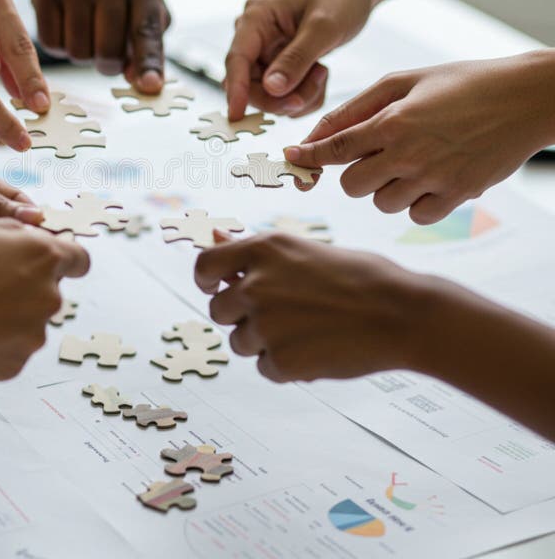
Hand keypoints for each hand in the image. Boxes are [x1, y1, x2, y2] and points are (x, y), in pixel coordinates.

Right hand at [0, 218, 88, 382]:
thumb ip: (11, 229)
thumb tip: (29, 233)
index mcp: (43, 258)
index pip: (80, 260)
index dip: (65, 261)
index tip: (49, 263)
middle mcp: (48, 297)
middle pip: (49, 292)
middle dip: (25, 287)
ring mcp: (33, 335)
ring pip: (29, 322)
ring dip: (8, 316)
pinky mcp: (14, 365)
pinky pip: (10, 349)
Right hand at [33, 0, 169, 92]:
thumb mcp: (147, 1)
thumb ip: (150, 42)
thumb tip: (139, 80)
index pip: (147, 31)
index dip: (149, 63)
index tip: (149, 87)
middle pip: (108, 49)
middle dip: (109, 65)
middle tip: (109, 57)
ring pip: (78, 51)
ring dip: (84, 57)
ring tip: (89, 37)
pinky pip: (51, 42)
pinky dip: (61, 47)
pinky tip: (69, 29)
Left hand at [195, 231, 451, 381]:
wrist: (402, 313)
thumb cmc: (360, 276)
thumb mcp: (304, 250)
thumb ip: (257, 252)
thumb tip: (215, 238)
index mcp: (263, 249)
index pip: (204, 265)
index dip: (207, 281)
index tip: (216, 289)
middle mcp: (256, 284)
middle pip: (218, 310)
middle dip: (240, 317)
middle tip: (280, 316)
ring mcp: (265, 324)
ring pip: (240, 343)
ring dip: (265, 342)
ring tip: (308, 331)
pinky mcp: (281, 361)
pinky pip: (266, 368)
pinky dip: (287, 366)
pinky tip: (318, 350)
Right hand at [225, 0, 375, 119]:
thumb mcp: (323, 27)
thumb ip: (296, 60)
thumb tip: (271, 89)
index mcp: (256, 17)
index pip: (237, 59)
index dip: (236, 90)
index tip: (237, 116)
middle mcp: (254, 34)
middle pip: (250, 83)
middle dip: (280, 97)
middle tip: (309, 95)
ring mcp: (265, 50)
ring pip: (268, 93)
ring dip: (297, 95)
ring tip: (322, 74)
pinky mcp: (278, 62)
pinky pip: (282, 92)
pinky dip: (303, 93)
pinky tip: (319, 75)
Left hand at [287, 52, 554, 223]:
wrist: (526, 97)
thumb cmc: (460, 83)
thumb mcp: (403, 81)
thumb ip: (356, 108)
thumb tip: (316, 133)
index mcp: (393, 122)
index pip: (335, 148)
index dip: (308, 157)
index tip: (292, 159)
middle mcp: (410, 154)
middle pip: (352, 185)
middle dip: (353, 172)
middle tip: (372, 155)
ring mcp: (435, 179)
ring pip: (382, 203)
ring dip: (385, 186)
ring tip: (409, 161)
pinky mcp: (458, 196)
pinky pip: (415, 216)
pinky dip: (414, 203)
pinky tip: (427, 179)